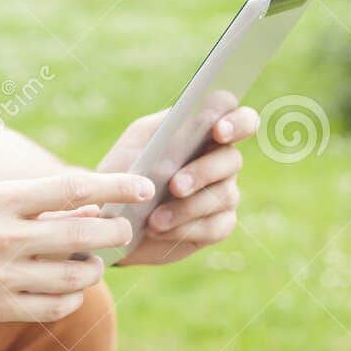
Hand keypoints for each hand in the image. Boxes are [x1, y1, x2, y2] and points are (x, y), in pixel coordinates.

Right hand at [0, 172, 155, 326]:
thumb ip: (32, 206)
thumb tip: (88, 209)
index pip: (71, 188)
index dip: (114, 187)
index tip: (143, 187)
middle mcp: (1, 237)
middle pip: (82, 235)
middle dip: (115, 233)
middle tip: (124, 231)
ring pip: (74, 277)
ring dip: (93, 269)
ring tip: (91, 262)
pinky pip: (53, 309)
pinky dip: (72, 299)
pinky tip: (69, 291)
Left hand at [95, 105, 259, 266]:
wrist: (109, 215)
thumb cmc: (125, 169)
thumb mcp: (136, 142)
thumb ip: (162, 127)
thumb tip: (190, 124)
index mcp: (206, 134)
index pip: (241, 120)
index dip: (238, 123)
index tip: (218, 132)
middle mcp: (221, 161)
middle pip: (232, 160)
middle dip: (202, 173)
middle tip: (174, 186)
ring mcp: (224, 193)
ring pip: (222, 196)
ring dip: (185, 207)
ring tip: (154, 218)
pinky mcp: (219, 225)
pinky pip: (215, 227)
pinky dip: (185, 229)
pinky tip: (159, 230)